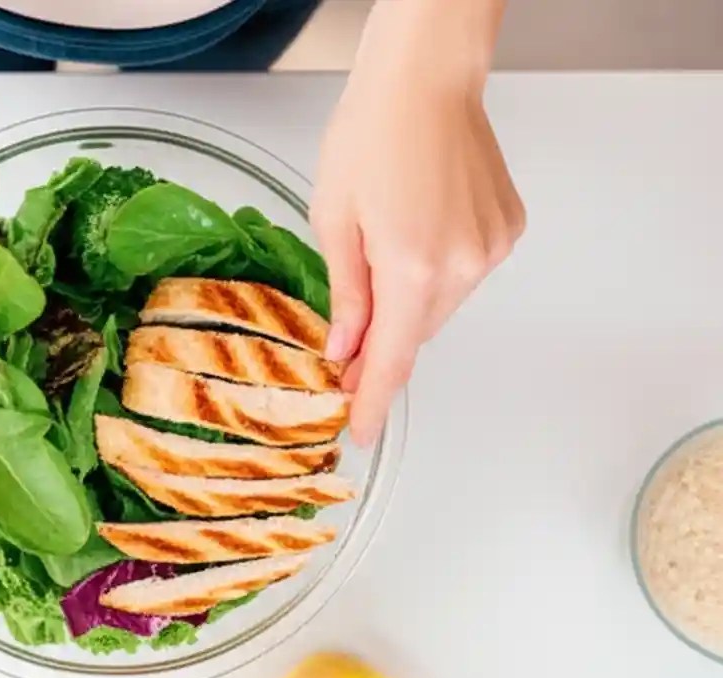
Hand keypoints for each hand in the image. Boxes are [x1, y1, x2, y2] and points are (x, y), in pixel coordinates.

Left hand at [311, 0, 524, 444]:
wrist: (424, 80)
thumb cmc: (371, 133)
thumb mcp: (334, 220)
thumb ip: (346, 295)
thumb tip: (346, 349)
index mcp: (412, 268)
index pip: (393, 360)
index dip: (373, 402)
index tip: (361, 434)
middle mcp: (463, 265)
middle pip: (416, 332)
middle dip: (382, 341)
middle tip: (346, 344)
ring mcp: (491, 247)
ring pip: (441, 304)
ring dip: (410, 300)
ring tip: (383, 249)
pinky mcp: (507, 228)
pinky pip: (465, 271)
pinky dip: (438, 269)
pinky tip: (418, 229)